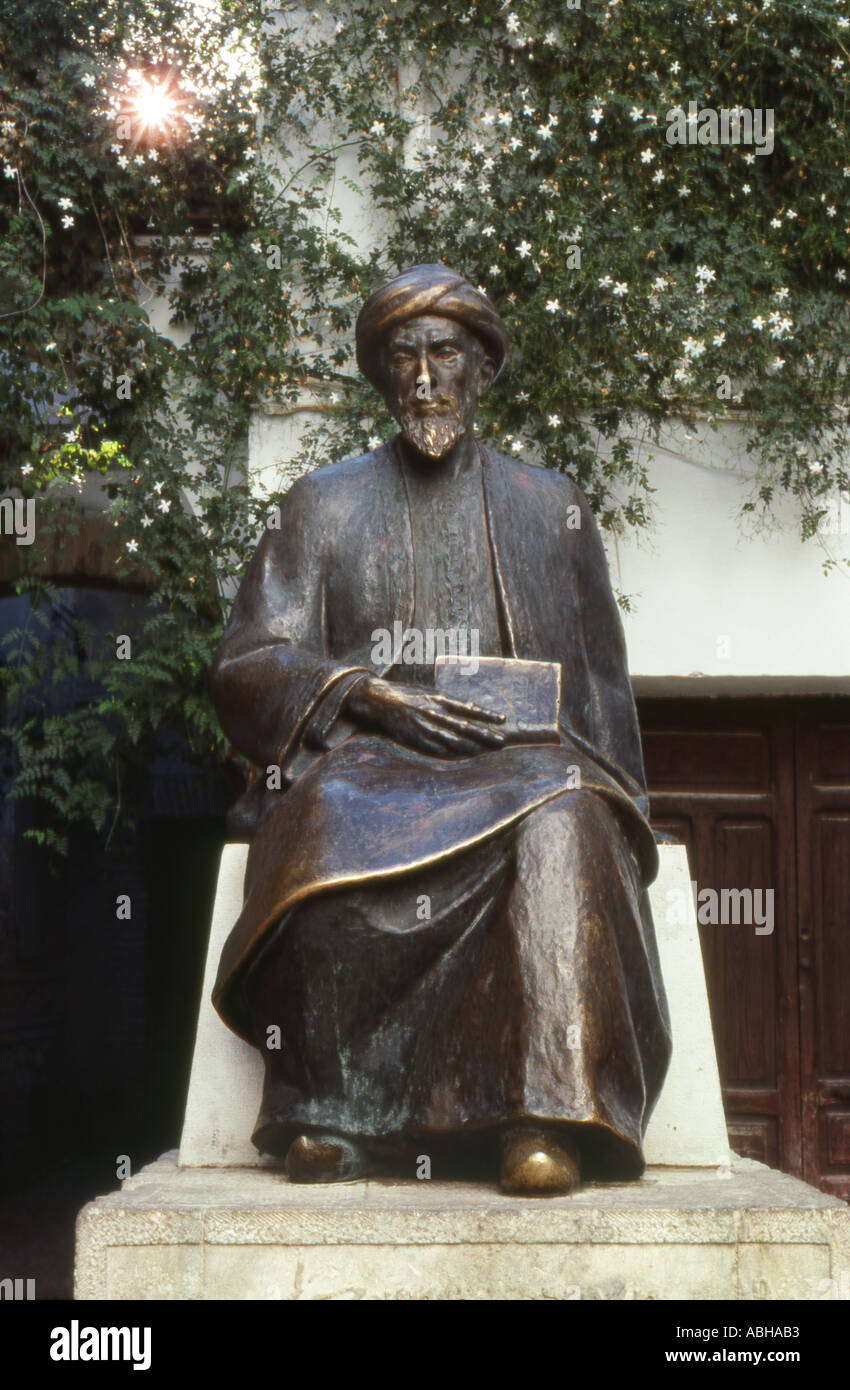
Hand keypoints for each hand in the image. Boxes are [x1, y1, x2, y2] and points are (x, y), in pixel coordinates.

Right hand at [344, 676, 505, 757]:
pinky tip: (464, 758)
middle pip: (465, 727)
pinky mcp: (415, 740)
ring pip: (453, 740)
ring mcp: (424, 728)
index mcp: (438, 699)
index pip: (468, 709)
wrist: (377, 701)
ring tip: (487, 752)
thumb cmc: (405, 696)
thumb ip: (449, 703)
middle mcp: (434, 713)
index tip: (503, 720)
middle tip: (502, 741)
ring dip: (472, 747)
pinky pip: (438, 750)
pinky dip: (453, 754)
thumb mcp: (429, 694)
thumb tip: (471, 708)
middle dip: (485, 735)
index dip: (486, 715)